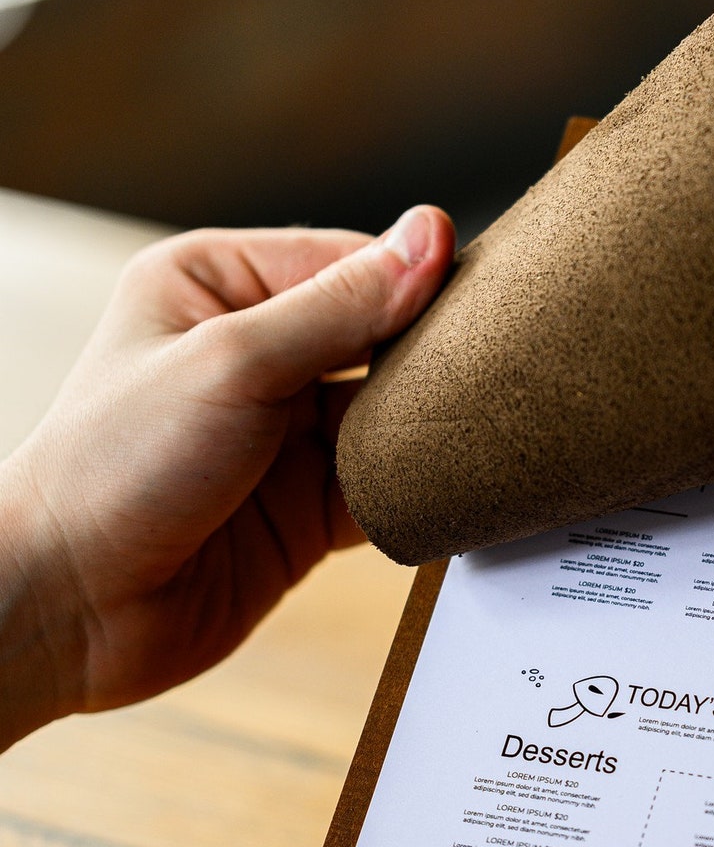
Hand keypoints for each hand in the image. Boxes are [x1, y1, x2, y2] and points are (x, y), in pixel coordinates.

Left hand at [0, 207, 453, 749]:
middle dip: (436, 356)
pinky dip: (424, 485)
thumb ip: (341, 306)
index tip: (488, 301)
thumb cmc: (112, 469)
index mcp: (219, 285)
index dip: (418, 282)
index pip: (352, 264)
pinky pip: (392, 482)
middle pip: (382, 337)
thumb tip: (430, 236)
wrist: (71, 610)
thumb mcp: (234, 365)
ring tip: (496, 426)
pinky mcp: (310, 505)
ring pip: (394, 413)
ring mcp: (286, 433)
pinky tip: (462, 482)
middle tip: (509, 365)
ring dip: (434, 425)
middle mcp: (257, 352)